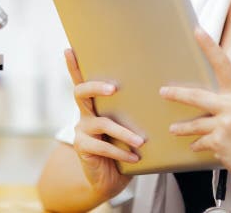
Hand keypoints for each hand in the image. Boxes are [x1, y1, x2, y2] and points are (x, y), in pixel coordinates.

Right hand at [64, 48, 144, 199]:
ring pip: (101, 123)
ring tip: (141, 141)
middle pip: (81, 92)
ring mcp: (81, 131)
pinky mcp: (83, 148)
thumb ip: (133, 113)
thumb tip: (160, 93)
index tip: (69, 49)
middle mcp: (84, 114)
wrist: (109, 180)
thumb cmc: (123, 148)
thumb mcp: (127, 127)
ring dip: (124, 132)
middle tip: (113, 89)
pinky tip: (134, 157)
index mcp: (94, 106)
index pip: (82, 82)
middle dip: (96, 86)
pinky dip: (121, 151)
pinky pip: (103, 146)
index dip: (74, 66)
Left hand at [159, 29, 230, 190]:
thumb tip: (205, 96)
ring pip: (194, 123)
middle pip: (197, 96)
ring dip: (182, 128)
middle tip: (163, 92)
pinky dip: (197, 145)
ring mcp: (226, 124)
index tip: (198, 31)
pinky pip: (200, 141)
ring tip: (174, 128)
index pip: (223, 64)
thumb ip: (229, 100)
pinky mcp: (220, 142)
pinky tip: (197, 146)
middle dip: (177, 94)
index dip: (209, 46)